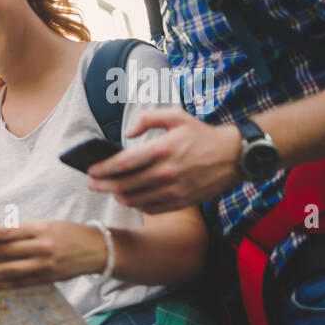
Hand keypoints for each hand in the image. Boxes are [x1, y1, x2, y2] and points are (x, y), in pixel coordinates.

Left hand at [0, 220, 107, 289]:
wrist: (98, 250)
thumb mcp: (47, 224)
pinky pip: (21, 283)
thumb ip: (23, 230)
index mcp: (41, 228)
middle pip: (6, 251)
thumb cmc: (68, 233)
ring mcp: (45, 265)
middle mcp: (42, 247)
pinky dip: (3, 285)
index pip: (7, 231)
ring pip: (11, 269)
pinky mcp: (48, 279)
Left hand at [87, 110, 243, 213]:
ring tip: (110, 189)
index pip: (123, 163)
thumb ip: (148, 118)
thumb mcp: (177, 116)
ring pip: (134, 199)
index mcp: (163, 149)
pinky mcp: (180, 202)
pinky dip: (135, 204)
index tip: (90, 171)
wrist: (234, 156)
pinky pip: (149, 208)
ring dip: (117, 195)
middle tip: (91, 184)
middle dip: (102, 186)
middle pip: (123, 185)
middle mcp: (166, 172)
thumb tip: (127, 134)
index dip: (103, 169)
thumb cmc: (202, 135)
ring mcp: (173, 190)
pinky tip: (130, 197)